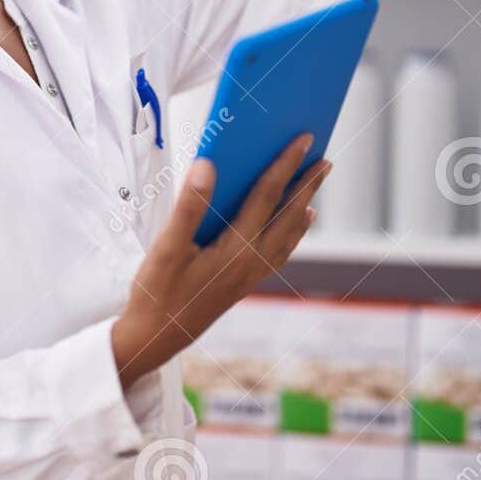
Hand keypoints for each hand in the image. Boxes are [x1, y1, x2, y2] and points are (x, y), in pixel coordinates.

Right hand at [110, 134, 332, 388]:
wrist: (155, 339)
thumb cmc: (157, 292)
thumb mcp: (167, 248)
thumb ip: (189, 205)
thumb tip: (208, 165)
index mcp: (237, 249)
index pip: (267, 196)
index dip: (286, 164)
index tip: (303, 140)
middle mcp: (252, 263)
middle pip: (288, 215)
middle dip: (307, 185)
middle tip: (325, 160)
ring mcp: (250, 276)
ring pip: (288, 236)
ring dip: (302, 208)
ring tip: (313, 189)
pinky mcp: (243, 284)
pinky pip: (279, 252)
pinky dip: (292, 234)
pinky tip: (294, 226)